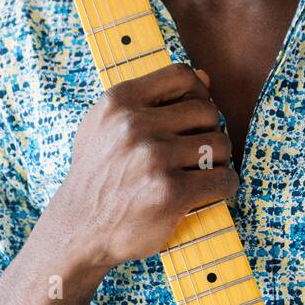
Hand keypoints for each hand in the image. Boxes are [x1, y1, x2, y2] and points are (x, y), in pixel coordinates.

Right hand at [50, 62, 236, 271]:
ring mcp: (153, 159)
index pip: (181, 75)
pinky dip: (225, 185)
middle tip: (201, 151)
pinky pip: (223, 179)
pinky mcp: (170, 193)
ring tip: (205, 171)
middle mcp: (135, 126)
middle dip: (210, 131)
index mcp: (119, 101)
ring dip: (218, 160)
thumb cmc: (99, 173)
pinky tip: (213, 190)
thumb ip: (151, 98)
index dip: (199, 92)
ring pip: (219, 145)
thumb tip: (204, 76)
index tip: (196, 115)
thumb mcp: (107, 125)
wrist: (79, 228)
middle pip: (207, 112)